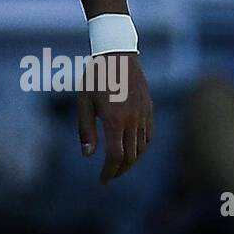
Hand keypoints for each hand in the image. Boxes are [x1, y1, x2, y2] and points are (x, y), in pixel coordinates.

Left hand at [77, 53, 153, 183]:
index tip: (102, 180)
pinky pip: (148, 136)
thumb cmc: (96, 77)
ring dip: (132, 161)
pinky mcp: (149, 109)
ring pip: (142, 149)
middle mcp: (133, 121)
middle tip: (110, 176)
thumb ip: (86, 130)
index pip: (115, 157)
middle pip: (130, 157)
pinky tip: (132, 148)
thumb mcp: (84, 102)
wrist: (117, 54)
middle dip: (119, 170)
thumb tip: (88, 155)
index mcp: (115, 121)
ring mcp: (144, 115)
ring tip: (120, 165)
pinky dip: (141, 147)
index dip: (109, 172)